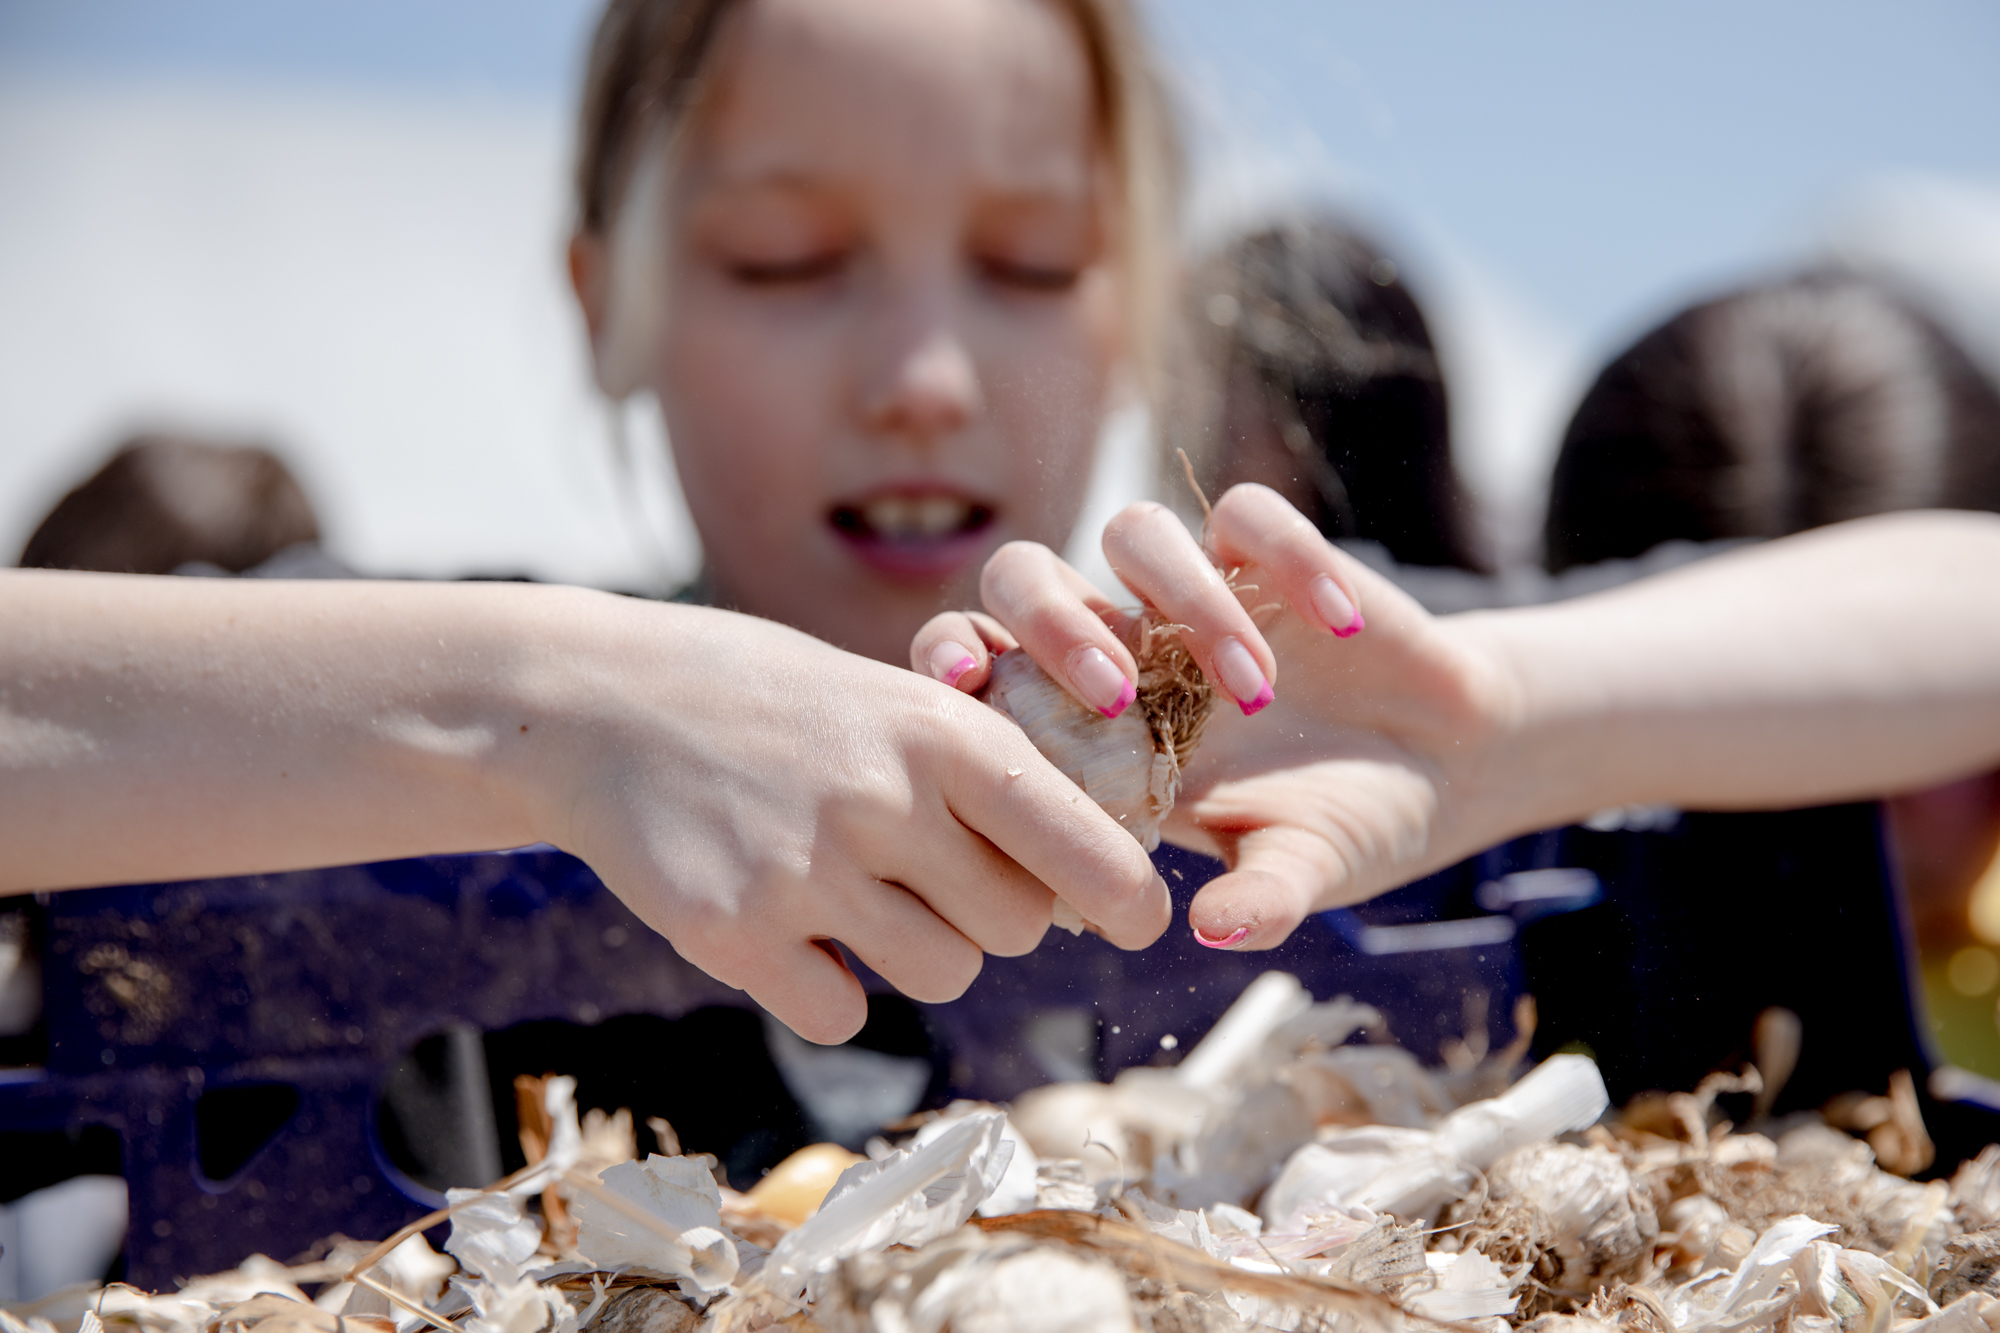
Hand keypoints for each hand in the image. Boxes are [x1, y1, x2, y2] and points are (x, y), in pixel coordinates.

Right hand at [554, 605, 1169, 1041]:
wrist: (604, 700)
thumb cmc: (774, 703)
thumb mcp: (891, 697)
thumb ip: (983, 777)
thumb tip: (1085, 887)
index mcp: (937, 730)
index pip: (1079, 840)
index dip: (1124, 894)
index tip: (1140, 919)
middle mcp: (881, 800)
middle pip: (1016, 929)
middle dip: (994, 917)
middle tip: (930, 874)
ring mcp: (804, 872)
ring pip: (941, 977)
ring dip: (915, 952)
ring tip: (850, 886)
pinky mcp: (732, 934)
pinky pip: (844, 1017)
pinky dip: (830, 990)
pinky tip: (787, 923)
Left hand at [912, 485, 1515, 950]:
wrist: (1445, 762)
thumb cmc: (1343, 822)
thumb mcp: (1303, 869)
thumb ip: (1259, 899)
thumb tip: (1214, 931)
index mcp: (1095, 724)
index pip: (985, 664)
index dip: (953, 660)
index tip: (963, 689)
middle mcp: (1131, 644)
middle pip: (1027, 576)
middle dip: (1050, 623)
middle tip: (1118, 697)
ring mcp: (1199, 590)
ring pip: (1136, 532)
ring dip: (1184, 603)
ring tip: (1257, 691)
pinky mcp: (1274, 553)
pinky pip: (1249, 515)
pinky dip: (1287, 556)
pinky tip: (1339, 623)